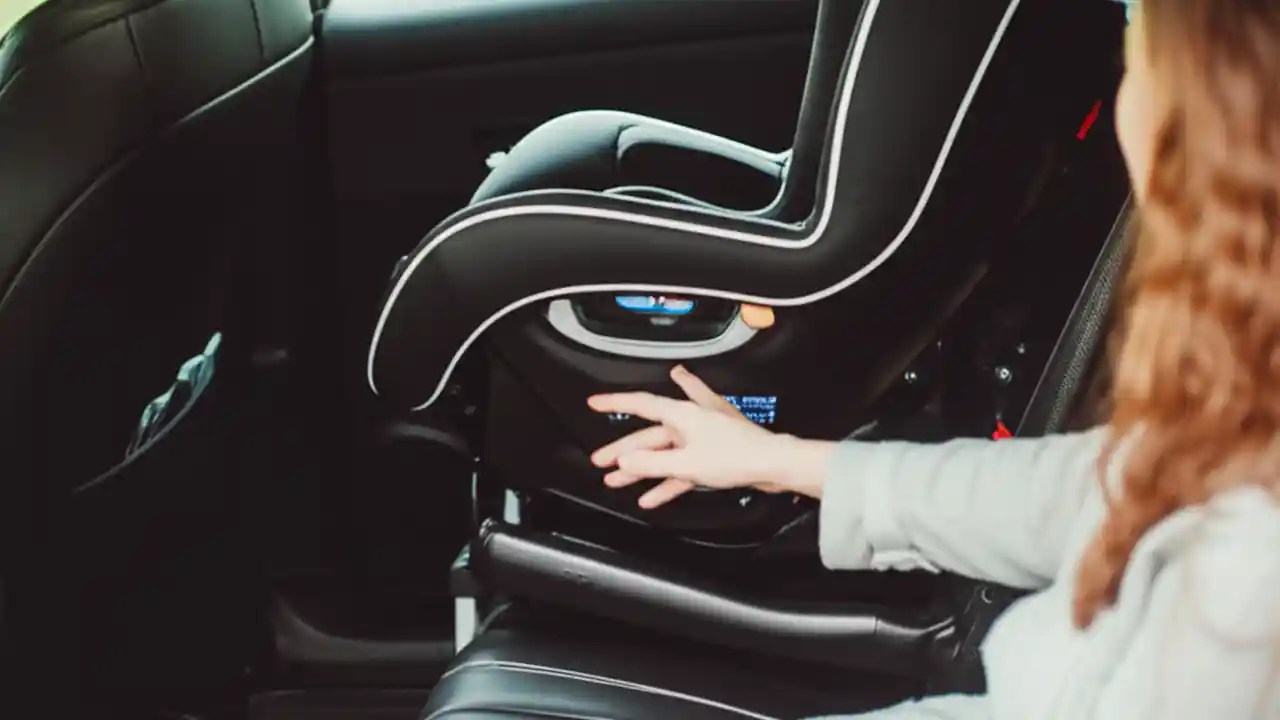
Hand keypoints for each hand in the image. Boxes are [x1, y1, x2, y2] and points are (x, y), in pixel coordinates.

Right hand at [587, 366, 831, 508]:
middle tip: (600, 460)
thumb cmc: (738, 455)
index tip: (595, 402)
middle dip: (622, 449)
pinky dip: (665, 482)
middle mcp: (689, 422)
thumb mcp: (686, 463)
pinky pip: (679, 470)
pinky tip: (650, 497)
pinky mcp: (709, 457)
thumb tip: (625, 460)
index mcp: (682, 414)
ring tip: (616, 481)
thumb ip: (652, 462)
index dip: (615, 403)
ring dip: (640, 469)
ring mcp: (700, 440)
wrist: (774, 465)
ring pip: (662, 454)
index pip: (640, 404)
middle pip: (648, 436)